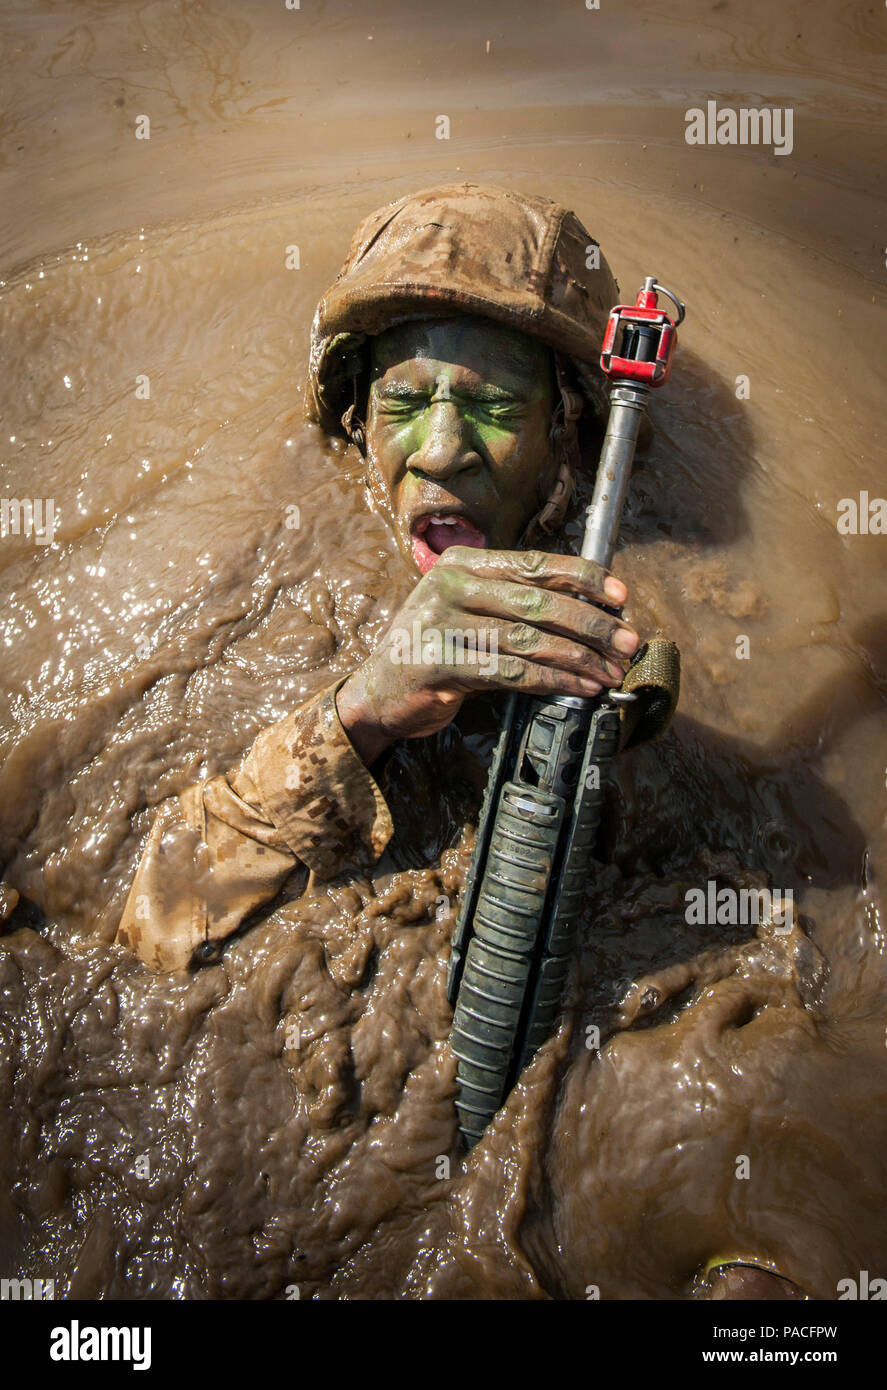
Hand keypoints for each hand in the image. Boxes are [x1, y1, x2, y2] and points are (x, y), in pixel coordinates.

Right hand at [335, 546, 639, 765]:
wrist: (379, 690)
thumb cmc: (437, 649)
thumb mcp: (472, 612)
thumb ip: (518, 603)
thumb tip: (593, 608)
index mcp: (464, 564)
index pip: (535, 564)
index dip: (584, 578)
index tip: (621, 596)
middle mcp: (450, 586)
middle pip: (538, 602)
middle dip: (592, 625)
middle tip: (627, 643)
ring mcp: (441, 623)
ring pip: (529, 639)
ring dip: (579, 658)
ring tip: (609, 671)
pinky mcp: (439, 663)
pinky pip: (512, 672)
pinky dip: (553, 681)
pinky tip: (579, 687)